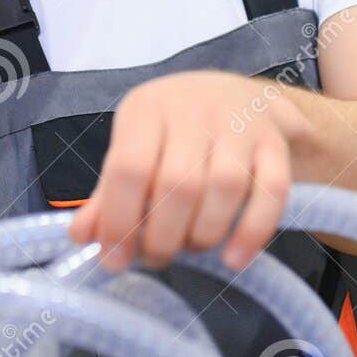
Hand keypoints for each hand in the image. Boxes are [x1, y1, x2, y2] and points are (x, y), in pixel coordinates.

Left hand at [68, 71, 302, 271]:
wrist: (242, 97)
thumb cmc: (176, 130)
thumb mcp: (136, 146)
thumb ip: (108, 192)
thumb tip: (80, 236)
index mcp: (148, 107)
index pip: (129, 168)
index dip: (118, 221)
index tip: (114, 259)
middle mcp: (194, 108)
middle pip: (178, 184)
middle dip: (163, 237)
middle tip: (157, 257)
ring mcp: (240, 121)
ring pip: (225, 187)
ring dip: (203, 234)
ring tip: (190, 248)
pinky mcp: (276, 141)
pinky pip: (271, 191)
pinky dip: (252, 232)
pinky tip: (233, 258)